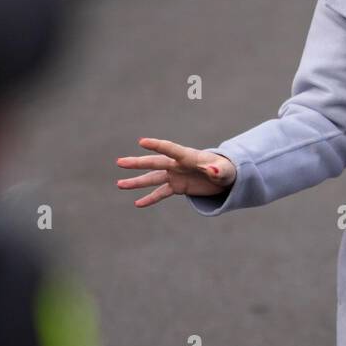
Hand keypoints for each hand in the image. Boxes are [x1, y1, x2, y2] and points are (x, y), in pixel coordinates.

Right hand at [115, 137, 236, 207]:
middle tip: (120, 162)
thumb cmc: (226, 170)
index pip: (171, 149)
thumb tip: (213, 171)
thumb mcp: (225, 171)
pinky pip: (160, 193)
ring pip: (152, 178)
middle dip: (138, 163)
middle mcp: (178, 165)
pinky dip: (150, 198)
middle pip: (155, 163)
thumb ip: (218, 170)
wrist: (224, 177)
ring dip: (137, 181)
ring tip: (120, 184)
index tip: (141, 141)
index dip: (157, 145)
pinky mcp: (177, 187)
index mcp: (188, 157)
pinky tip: (138, 203)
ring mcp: (175, 175)